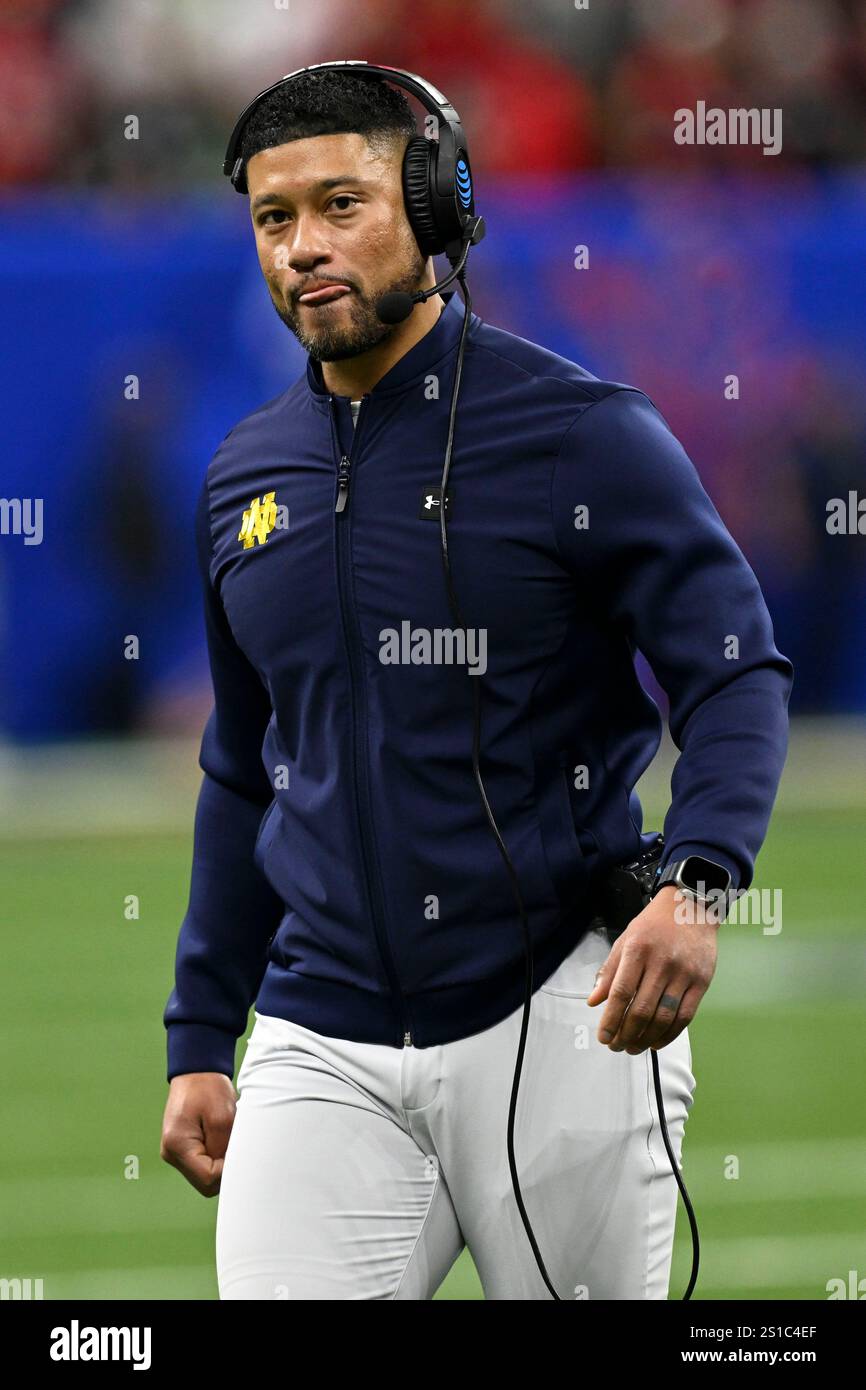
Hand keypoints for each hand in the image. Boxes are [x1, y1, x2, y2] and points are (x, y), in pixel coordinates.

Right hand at [160, 1072, 236, 1196]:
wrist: (196, 1070)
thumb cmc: (208, 1087)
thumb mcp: (223, 1118)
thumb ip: (225, 1149)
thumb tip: (230, 1172)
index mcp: (177, 1145)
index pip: (208, 1178)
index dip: (228, 1171)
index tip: (240, 1152)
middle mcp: (171, 1153)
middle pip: (205, 1183)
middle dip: (225, 1169)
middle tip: (237, 1146)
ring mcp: (175, 1153)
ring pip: (205, 1175)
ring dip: (221, 1162)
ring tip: (228, 1138)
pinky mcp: (182, 1149)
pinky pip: (203, 1164)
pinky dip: (216, 1156)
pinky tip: (222, 1138)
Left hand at [586, 885, 718, 1053]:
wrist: (690, 908)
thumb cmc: (654, 925)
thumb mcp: (625, 940)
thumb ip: (609, 971)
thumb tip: (593, 1001)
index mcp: (638, 950)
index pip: (621, 993)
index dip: (611, 1019)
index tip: (603, 1037)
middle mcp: (661, 963)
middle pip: (641, 1010)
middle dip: (626, 1035)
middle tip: (617, 1046)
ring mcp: (684, 974)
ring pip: (663, 1017)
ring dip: (646, 1039)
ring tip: (633, 1048)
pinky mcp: (701, 982)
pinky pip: (685, 1017)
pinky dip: (669, 1035)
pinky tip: (656, 1042)